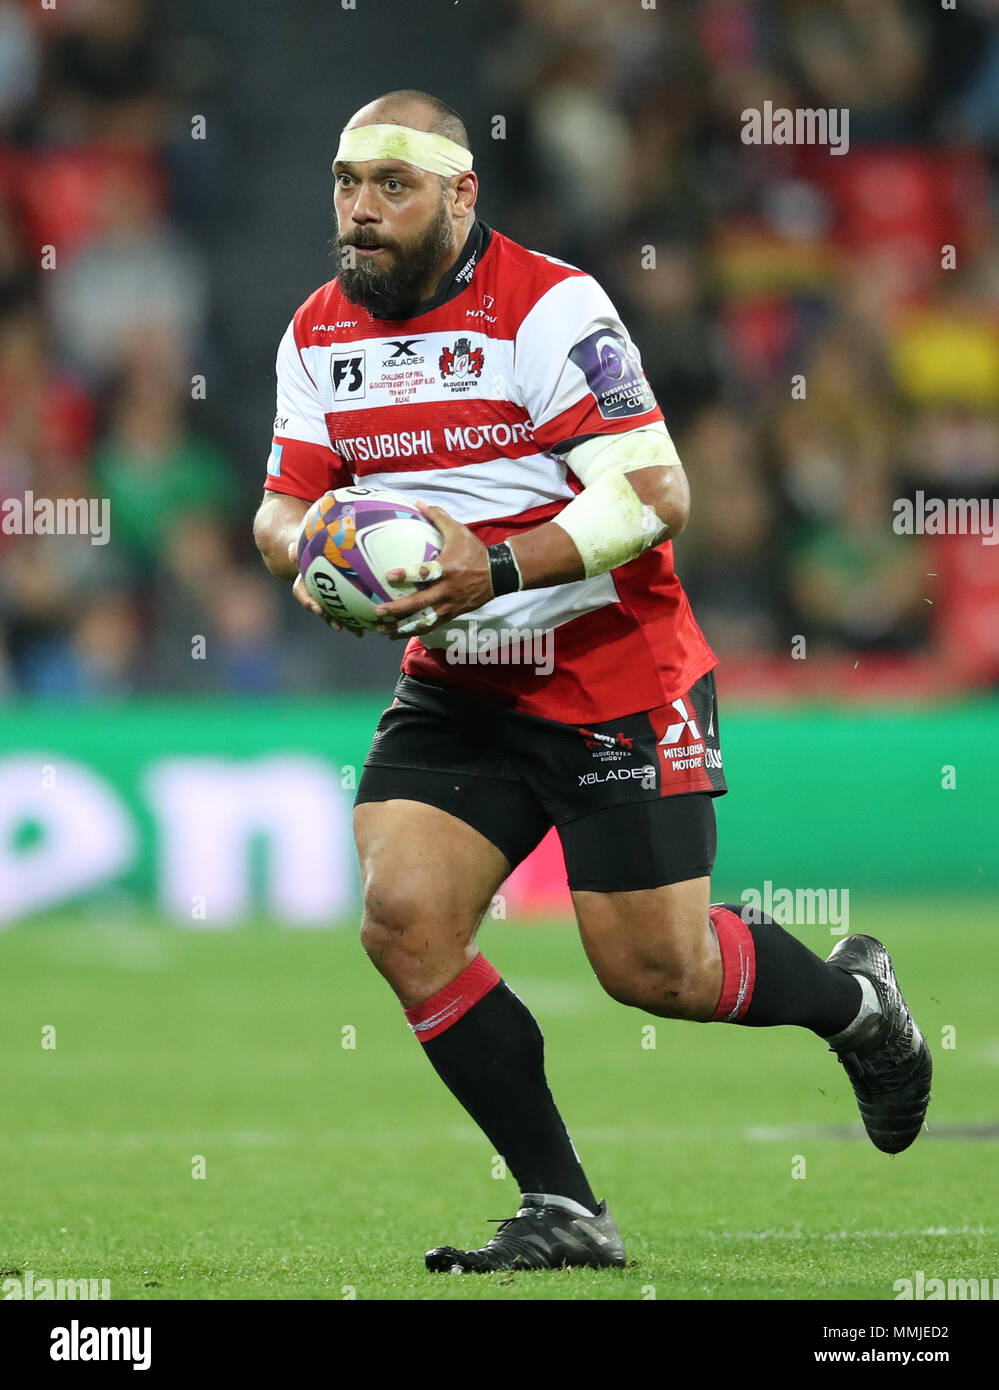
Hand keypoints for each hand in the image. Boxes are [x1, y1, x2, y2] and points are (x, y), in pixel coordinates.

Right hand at [287, 540, 364, 637]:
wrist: (320, 548)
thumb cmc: (312, 544)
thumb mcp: (305, 544)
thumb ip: (298, 548)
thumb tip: (291, 552)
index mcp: (303, 580)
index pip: (300, 593)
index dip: (308, 601)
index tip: (316, 607)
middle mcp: (314, 591)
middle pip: (321, 609)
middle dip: (330, 619)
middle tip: (339, 626)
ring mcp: (327, 595)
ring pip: (335, 612)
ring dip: (346, 623)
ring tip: (358, 632)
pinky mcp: (340, 595)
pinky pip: (347, 607)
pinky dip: (358, 616)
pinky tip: (371, 623)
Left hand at [373, 502, 492, 636]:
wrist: (499, 574)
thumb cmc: (475, 551)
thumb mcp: (459, 531)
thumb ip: (438, 517)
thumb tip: (419, 502)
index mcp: (447, 569)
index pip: (426, 573)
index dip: (407, 575)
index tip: (389, 575)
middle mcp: (447, 590)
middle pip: (419, 604)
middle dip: (397, 609)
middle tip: (377, 611)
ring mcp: (449, 606)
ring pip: (423, 621)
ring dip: (401, 627)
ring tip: (382, 630)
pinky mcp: (452, 615)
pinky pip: (430, 626)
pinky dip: (413, 631)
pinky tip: (397, 634)